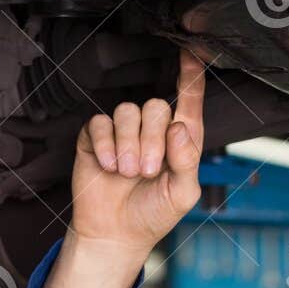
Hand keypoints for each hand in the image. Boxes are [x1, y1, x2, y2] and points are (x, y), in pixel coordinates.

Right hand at [68, 45, 206, 257]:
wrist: (115, 234)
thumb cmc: (153, 213)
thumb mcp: (182, 194)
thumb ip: (187, 161)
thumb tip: (179, 127)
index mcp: (180, 141)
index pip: (189, 102)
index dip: (191, 77)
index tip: (192, 54)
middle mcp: (153, 131)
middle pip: (155, 106)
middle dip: (151, 140)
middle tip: (147, 170)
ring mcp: (124, 132)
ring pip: (127, 111)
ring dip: (128, 145)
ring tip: (127, 173)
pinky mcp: (96, 137)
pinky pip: (101, 123)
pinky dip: (106, 146)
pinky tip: (108, 167)